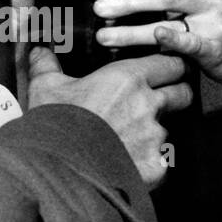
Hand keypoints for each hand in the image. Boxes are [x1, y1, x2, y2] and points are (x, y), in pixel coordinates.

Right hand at [26, 46, 192, 189]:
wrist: (58, 170)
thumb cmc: (54, 124)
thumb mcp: (45, 88)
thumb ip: (47, 65)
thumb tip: (39, 51)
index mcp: (129, 78)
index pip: (170, 63)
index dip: (170, 66)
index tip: (165, 70)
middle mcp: (148, 105)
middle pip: (182, 94)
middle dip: (175, 96)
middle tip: (157, 102)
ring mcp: (154, 138)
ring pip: (166, 130)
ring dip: (152, 133)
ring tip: (127, 140)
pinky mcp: (154, 167)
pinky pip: (158, 162)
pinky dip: (146, 163)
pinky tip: (126, 164)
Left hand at [92, 0, 221, 86]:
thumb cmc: (213, 23)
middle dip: (129, 2)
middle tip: (100, 9)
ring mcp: (213, 23)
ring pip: (168, 21)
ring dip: (132, 30)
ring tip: (105, 36)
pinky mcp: (215, 49)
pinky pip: (191, 43)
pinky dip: (173, 39)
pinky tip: (156, 37)